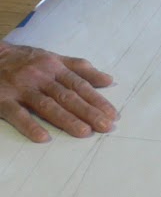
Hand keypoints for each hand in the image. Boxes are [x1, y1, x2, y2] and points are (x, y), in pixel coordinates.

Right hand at [0, 41, 116, 143]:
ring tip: (84, 132)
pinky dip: (30, 126)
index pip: (80, 85)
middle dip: (89, 112)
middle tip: (106, 126)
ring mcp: (22, 89)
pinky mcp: (3, 100)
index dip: (97, 100)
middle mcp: (41, 77)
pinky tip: (43, 138)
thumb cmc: (24, 59)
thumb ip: (79, 68)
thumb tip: (108, 79)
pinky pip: (18, 114)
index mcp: (54, 67)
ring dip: (67, 119)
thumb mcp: (52, 58)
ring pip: (47, 106)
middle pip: (68, 96)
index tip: (113, 114)